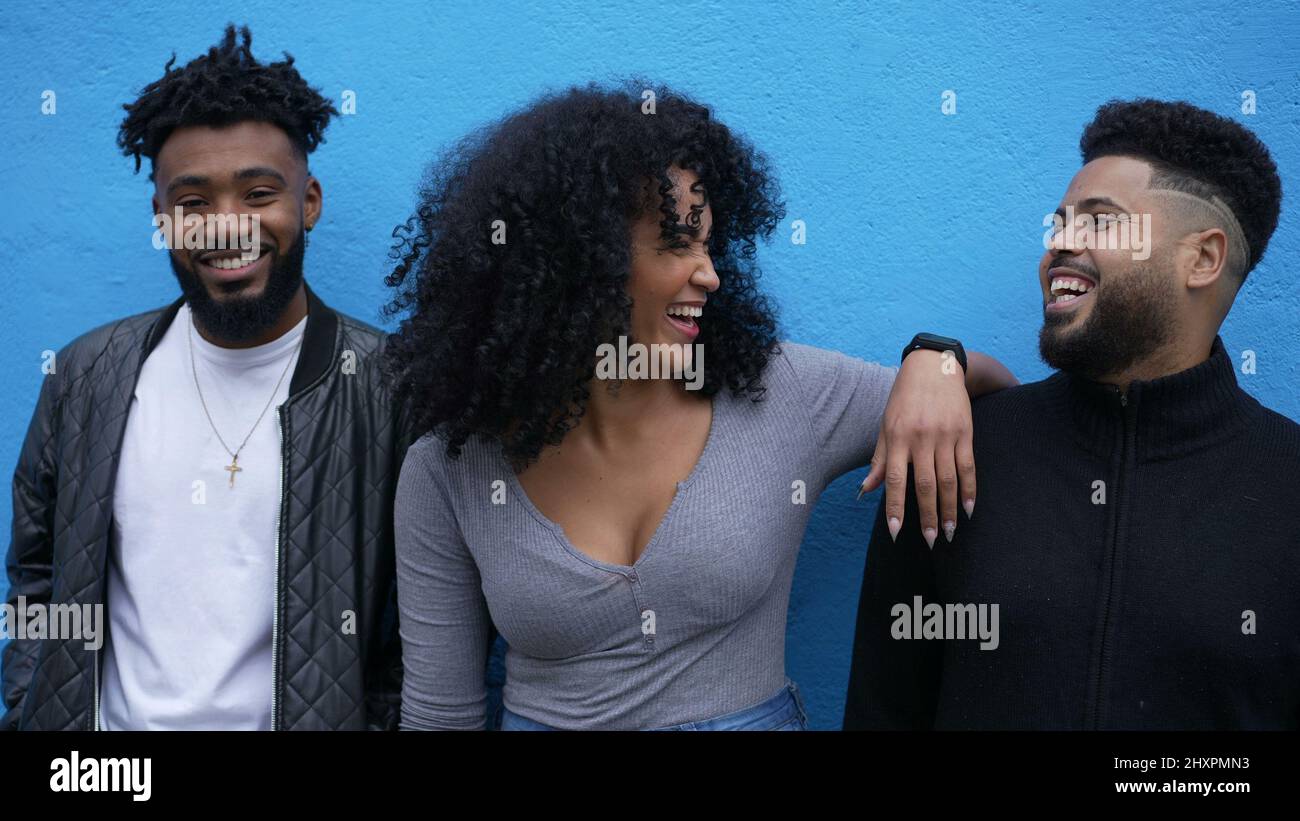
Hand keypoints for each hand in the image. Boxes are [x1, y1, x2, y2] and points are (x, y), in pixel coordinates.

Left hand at [859, 349, 974, 547]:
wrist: (935, 365)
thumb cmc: (904, 399)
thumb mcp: (885, 425)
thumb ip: (879, 460)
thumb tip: (866, 490)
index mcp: (897, 437)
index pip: (894, 479)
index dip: (894, 507)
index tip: (896, 532)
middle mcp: (921, 438)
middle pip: (925, 485)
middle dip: (927, 516)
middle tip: (930, 541)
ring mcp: (945, 435)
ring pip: (948, 480)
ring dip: (949, 509)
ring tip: (949, 532)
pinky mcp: (965, 432)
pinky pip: (968, 466)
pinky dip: (970, 490)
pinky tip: (969, 509)